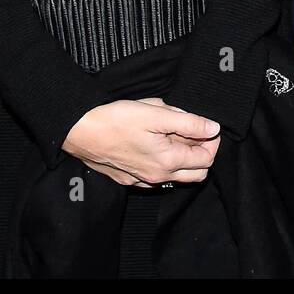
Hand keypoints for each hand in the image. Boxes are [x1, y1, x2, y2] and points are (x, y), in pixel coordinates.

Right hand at [63, 99, 221, 187]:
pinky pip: (156, 176)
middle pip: (197, 174)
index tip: (208, 126)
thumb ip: (189, 123)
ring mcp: (142, 180)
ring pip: (177, 176)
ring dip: (184, 158)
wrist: (81, 131)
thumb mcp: (157, 114)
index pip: (207, 159)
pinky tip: (156, 143)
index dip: (213, 141)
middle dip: (203, 153)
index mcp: (168, 161)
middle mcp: (157, 177)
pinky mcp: (129, 178)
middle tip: (196, 131)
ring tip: (174, 134)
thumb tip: (213, 129)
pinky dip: (165, 163)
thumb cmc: (117, 119)